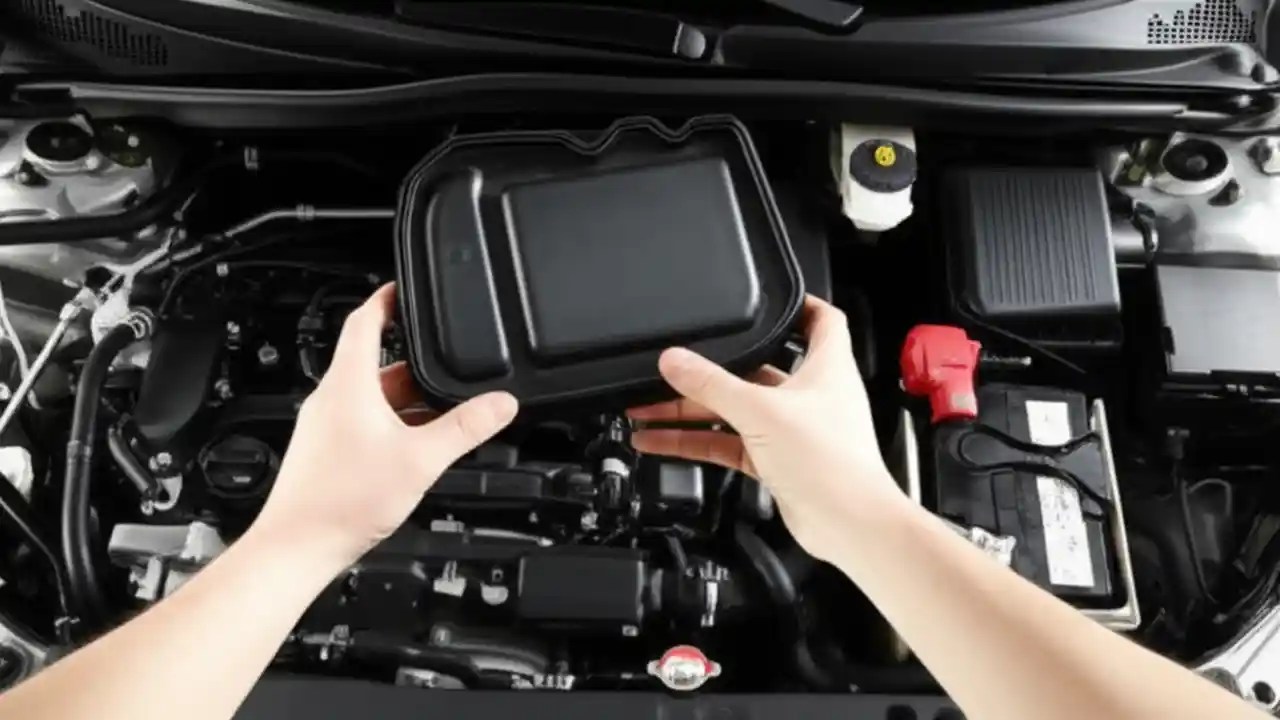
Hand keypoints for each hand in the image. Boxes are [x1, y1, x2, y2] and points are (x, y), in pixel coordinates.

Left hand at [251, 284, 517, 570]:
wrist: (298, 547)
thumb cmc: (342, 502)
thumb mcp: (420, 460)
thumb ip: (465, 428)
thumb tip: (500, 404)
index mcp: (348, 385)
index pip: (363, 321)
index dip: (386, 299)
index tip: (404, 289)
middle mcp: (331, 399)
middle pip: (375, 363)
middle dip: (413, 365)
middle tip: (447, 370)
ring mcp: (325, 426)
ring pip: (370, 397)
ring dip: (404, 401)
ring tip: (438, 415)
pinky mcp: (325, 451)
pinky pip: (362, 423)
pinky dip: (390, 425)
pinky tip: (411, 449)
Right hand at [629, 296, 904, 562]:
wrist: (848, 525)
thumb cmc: (833, 463)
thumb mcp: (761, 412)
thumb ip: (713, 384)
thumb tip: (676, 360)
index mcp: (825, 367)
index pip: (819, 319)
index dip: (794, 304)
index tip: (762, 296)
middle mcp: (810, 395)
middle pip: (755, 368)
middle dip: (710, 369)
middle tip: (670, 367)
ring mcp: (792, 429)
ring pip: (734, 409)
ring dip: (692, 409)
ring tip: (646, 406)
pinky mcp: (777, 461)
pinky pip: (727, 443)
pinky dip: (695, 442)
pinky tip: (660, 441)